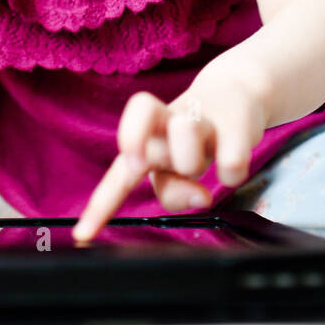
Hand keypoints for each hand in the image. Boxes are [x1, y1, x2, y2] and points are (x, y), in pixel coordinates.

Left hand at [72, 67, 268, 242]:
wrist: (238, 90)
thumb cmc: (197, 134)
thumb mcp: (177, 163)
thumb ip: (174, 187)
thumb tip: (199, 199)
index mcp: (145, 138)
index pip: (118, 171)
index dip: (102, 205)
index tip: (85, 234)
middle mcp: (167, 124)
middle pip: (147, 158)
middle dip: (167, 169)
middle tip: (186, 166)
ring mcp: (202, 123)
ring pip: (188, 159)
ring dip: (196, 165)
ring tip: (210, 153)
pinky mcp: (235, 125)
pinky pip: (231, 169)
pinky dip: (232, 173)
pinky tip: (234, 156)